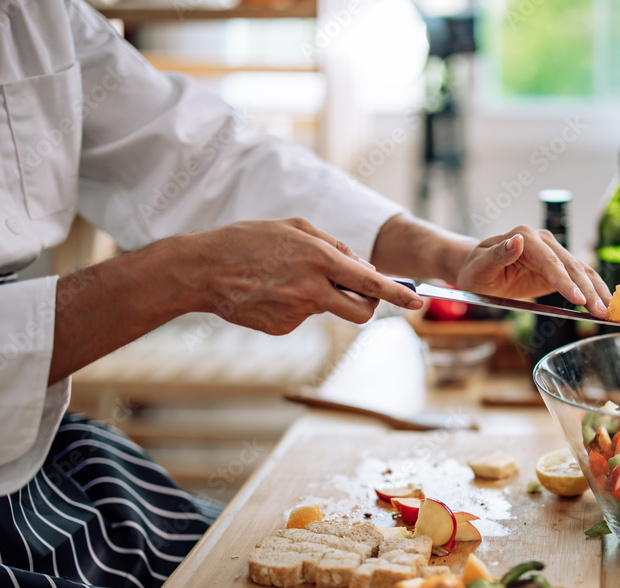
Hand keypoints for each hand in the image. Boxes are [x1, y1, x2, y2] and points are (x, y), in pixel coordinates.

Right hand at [194, 218, 422, 333]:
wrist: (202, 270)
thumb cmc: (248, 241)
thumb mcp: (294, 227)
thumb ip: (333, 244)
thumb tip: (360, 265)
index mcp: (319, 260)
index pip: (371, 283)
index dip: (397, 294)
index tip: (417, 302)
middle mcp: (312, 290)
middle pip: (359, 312)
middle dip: (365, 306)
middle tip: (354, 292)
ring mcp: (297, 313)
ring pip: (327, 310)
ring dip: (321, 297)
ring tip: (286, 278)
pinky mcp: (282, 328)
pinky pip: (302, 317)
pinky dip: (294, 305)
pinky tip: (269, 291)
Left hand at [455, 226, 610, 317]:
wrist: (477, 268)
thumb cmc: (475, 269)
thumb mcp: (481, 266)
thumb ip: (499, 254)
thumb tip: (518, 241)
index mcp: (526, 237)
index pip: (550, 262)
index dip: (566, 281)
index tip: (579, 299)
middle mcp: (543, 240)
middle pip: (572, 266)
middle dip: (588, 291)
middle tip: (602, 313)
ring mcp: (554, 252)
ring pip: (582, 272)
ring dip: (598, 292)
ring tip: (611, 313)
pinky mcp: (559, 267)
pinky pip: (581, 279)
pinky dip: (595, 291)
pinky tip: (607, 306)